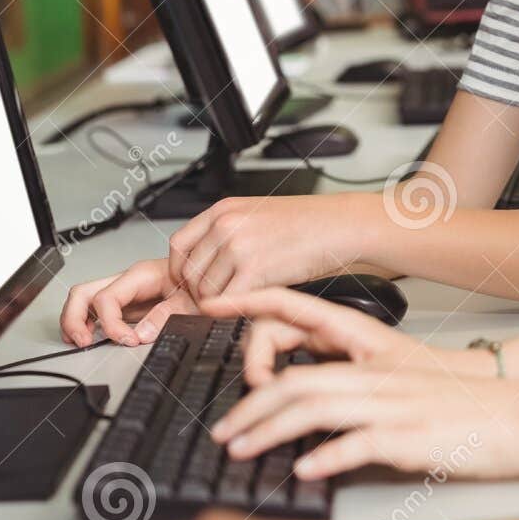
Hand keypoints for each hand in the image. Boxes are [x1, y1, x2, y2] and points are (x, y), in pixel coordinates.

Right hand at [59, 257, 196, 346]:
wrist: (214, 279)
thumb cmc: (204, 284)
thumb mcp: (192, 301)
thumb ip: (167, 315)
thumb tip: (141, 334)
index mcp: (142, 275)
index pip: (108, 298)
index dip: (111, 323)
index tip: (126, 341)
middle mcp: (128, 281)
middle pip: (84, 293)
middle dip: (74, 318)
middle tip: (82, 343)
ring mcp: (124, 291)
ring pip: (83, 299)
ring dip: (75, 321)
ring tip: (80, 342)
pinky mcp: (126, 303)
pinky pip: (95, 310)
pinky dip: (85, 323)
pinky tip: (88, 337)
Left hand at [166, 192, 373, 302]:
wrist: (339, 225)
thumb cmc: (309, 223)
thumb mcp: (258, 216)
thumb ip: (229, 234)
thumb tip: (208, 265)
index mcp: (223, 210)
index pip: (179, 245)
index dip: (180, 271)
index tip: (187, 284)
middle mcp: (226, 225)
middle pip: (190, 273)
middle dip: (200, 293)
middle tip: (218, 302)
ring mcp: (238, 246)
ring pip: (207, 291)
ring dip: (220, 304)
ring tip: (242, 302)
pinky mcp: (254, 269)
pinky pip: (228, 301)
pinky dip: (236, 309)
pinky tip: (252, 305)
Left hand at [203, 288, 518, 479]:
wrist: (511, 411)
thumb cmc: (456, 395)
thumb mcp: (397, 371)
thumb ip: (350, 373)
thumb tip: (301, 389)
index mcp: (370, 344)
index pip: (301, 312)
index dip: (255, 305)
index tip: (215, 305)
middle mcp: (374, 370)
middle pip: (295, 377)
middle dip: (249, 405)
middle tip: (222, 428)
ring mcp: (390, 401)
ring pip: (313, 406)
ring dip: (270, 430)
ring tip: (241, 450)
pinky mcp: (407, 435)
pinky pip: (357, 443)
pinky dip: (327, 457)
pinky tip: (305, 470)